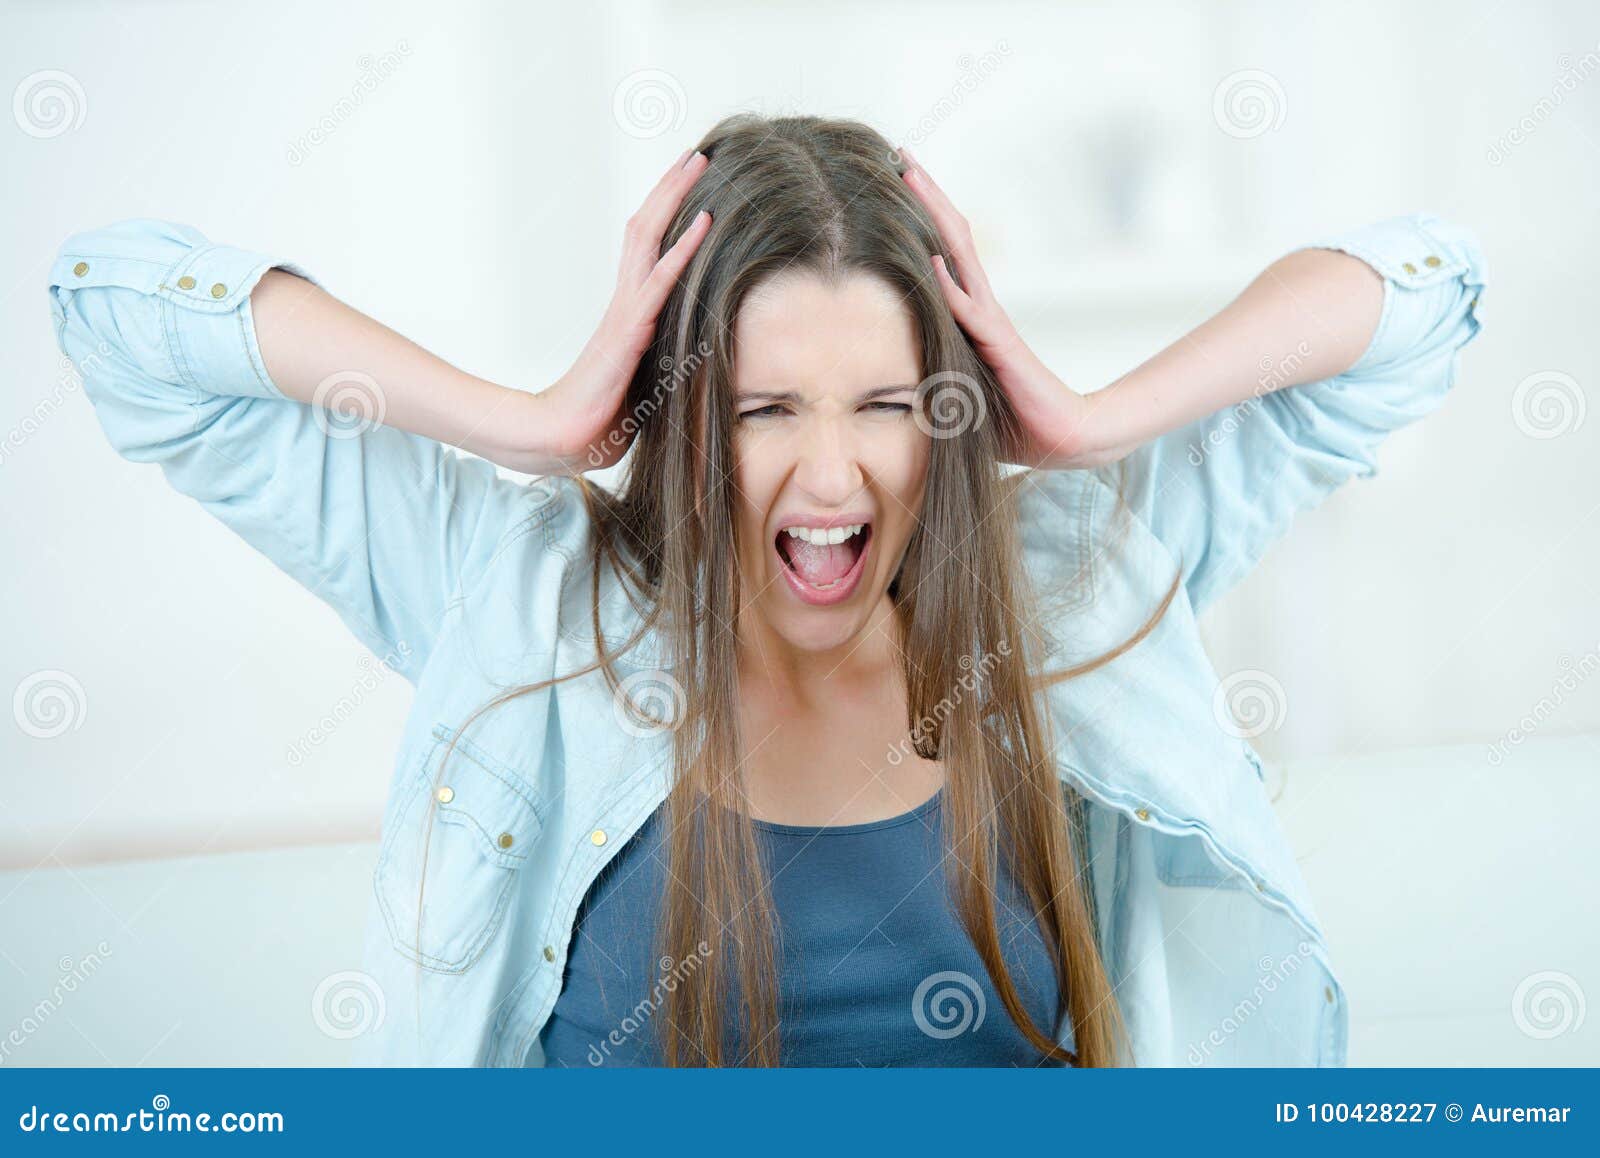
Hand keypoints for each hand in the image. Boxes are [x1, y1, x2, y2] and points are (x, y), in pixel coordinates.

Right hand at [539, 148, 711, 472]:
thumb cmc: (595, 423)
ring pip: (649, 238)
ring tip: (698, 163)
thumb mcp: (636, 390)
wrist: (559, 440)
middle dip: (670, 189)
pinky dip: (684, 249)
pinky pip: (661, 282)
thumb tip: (674, 372)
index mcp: (626, 314)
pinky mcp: (630, 332)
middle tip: (696, 154)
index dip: (666, 215)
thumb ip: (652, 370)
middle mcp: (625, 303)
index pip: (646, 250)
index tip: (689, 186)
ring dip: (675, 198)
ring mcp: (626, 313)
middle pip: (645, 228)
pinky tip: (705, 222)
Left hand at [899, 148, 1097, 469]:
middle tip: (900, 153)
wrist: (1060, 437)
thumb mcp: (959, 389)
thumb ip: (931, 369)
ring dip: (934, 215)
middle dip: (927, 194)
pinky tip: (929, 258)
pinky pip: (970, 312)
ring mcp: (991, 322)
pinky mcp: (1000, 346)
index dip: (922, 216)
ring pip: (960, 255)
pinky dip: (948, 285)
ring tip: (909, 177)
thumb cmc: (1010, 418)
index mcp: (971, 314)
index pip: (944, 251)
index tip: (896, 182)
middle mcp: (981, 306)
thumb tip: (888, 373)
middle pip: (952, 236)